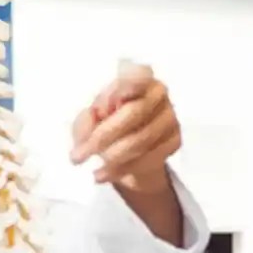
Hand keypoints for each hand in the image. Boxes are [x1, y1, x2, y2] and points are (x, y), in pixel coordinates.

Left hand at [70, 63, 179, 189]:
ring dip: (112, 158)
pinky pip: (149, 158)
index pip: (135, 76)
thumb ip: (87, 116)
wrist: (126, 149)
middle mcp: (158, 92)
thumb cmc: (104, 123)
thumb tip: (94, 117)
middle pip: (133, 113)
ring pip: (141, 140)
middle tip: (77, 156)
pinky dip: (123, 169)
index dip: (119, 90)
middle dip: (103, 137)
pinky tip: (104, 175)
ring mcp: (170, 116)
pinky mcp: (175, 140)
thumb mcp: (88, 118)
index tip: (100, 107)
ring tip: (92, 171)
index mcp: (138, 77)